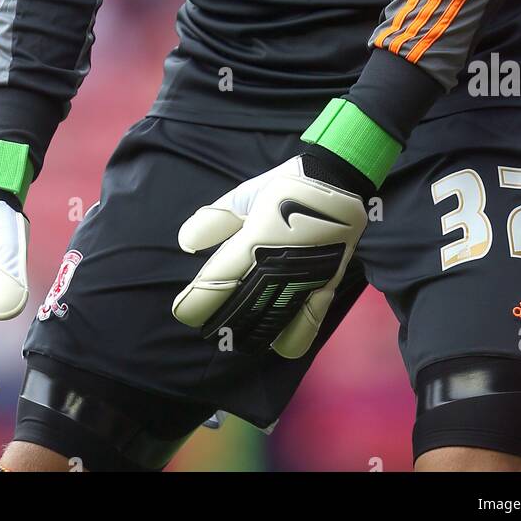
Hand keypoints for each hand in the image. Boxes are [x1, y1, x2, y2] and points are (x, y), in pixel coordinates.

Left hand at [171, 156, 368, 358]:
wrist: (337, 178)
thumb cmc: (286, 184)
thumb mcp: (245, 194)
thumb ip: (215, 220)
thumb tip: (185, 243)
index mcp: (253, 240)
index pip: (216, 283)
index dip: (195, 303)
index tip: (184, 312)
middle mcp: (278, 265)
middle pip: (241, 309)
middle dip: (220, 323)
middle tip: (209, 329)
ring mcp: (304, 278)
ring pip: (272, 322)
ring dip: (251, 334)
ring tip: (235, 339)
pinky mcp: (326, 284)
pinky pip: (310, 322)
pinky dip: (290, 338)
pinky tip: (275, 342)